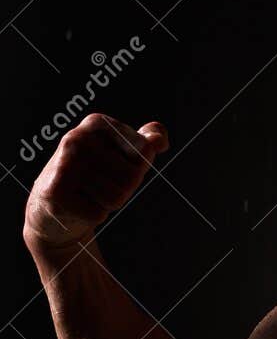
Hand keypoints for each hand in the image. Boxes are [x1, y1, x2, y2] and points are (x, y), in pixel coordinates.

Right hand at [23, 112, 168, 250]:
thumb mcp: (122, 156)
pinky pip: (99, 214)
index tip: (116, 166)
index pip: (145, 150)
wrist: (54, 205)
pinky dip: (92, 216)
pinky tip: (76, 205)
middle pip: (133, 177)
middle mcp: (78, 138)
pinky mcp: (56, 191)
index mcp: (97, 123)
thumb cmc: (96, 177)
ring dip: (107, 204)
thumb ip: (144, 144)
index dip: (138, 167)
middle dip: (124, 189)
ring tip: (88, 194)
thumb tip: (160, 139)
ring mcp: (64, 164)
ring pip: (117, 198)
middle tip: (100, 186)